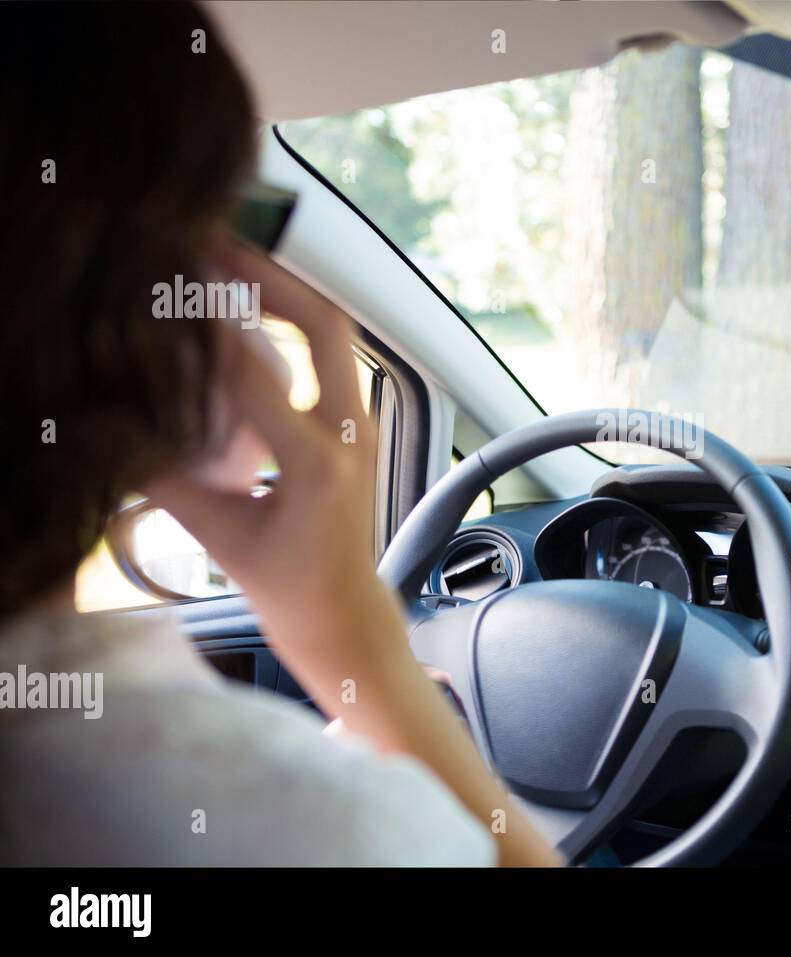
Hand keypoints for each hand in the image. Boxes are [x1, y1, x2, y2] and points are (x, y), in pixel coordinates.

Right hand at [148, 239, 386, 651]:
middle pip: (324, 326)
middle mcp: (350, 435)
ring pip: (335, 334)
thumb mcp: (216, 534)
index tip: (167, 292)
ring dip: (286, 291)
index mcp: (317, 464)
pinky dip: (295, 321)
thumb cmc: (286, 584)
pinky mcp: (358, 424)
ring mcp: (361, 425)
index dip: (205, 328)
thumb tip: (106, 428)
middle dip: (270, 278)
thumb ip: (162, 476)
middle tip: (214, 246)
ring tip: (230, 261)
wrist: (341, 610)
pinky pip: (332, 355)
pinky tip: (254, 306)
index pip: (254, 374)